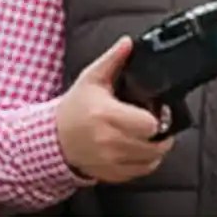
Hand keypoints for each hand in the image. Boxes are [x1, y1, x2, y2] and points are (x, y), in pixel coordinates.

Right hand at [55, 36, 174, 182]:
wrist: (53, 138)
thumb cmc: (75, 107)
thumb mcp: (92, 78)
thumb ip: (113, 60)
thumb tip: (128, 42)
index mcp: (105, 114)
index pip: (149, 124)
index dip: (159, 116)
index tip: (158, 109)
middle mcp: (108, 140)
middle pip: (154, 144)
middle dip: (162, 132)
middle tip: (158, 122)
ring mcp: (109, 160)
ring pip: (151, 160)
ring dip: (158, 148)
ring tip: (154, 135)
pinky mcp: (109, 173)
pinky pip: (140, 172)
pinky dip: (147, 162)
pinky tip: (143, 149)